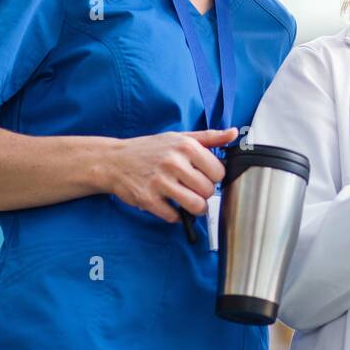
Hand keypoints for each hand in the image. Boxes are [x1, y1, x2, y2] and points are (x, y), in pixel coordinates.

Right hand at [104, 128, 235, 221]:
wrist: (115, 161)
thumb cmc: (150, 149)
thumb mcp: (180, 137)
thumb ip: (209, 137)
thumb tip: (234, 133)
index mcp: (186, 146)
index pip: (219, 172)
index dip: (214, 177)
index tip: (204, 176)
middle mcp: (174, 163)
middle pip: (208, 190)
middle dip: (204, 194)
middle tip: (193, 189)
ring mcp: (160, 182)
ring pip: (195, 206)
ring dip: (195, 208)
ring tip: (189, 202)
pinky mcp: (148, 199)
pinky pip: (174, 216)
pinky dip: (175, 216)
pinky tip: (170, 205)